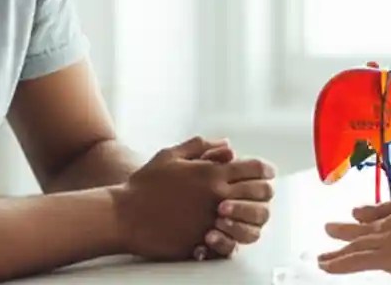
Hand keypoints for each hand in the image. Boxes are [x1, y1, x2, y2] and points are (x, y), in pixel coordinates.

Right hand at [115, 136, 274, 260]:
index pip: (256, 169)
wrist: (123, 215)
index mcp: (212, 174)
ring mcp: (211, 221)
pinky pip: (230, 244)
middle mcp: (217, 197)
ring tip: (245, 217)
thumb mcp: (170, 155)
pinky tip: (226, 234)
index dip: (265, 170)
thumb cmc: (145, 184)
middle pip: (261, 194)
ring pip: (252, 223)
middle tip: (260, 195)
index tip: (267, 174)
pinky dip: (233, 239)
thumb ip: (201, 147)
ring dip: (253, 219)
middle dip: (265, 193)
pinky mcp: (202, 242)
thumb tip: (228, 145)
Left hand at [319, 195, 390, 284]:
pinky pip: (356, 260)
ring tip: (323, 254)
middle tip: (332, 227)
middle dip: (350, 226)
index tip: (362, 214)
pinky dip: (339, 263)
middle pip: (369, 222)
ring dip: (339, 248)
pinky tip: (326, 265)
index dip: (374, 213)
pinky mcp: (385, 255)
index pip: (390, 207)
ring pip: (358, 242)